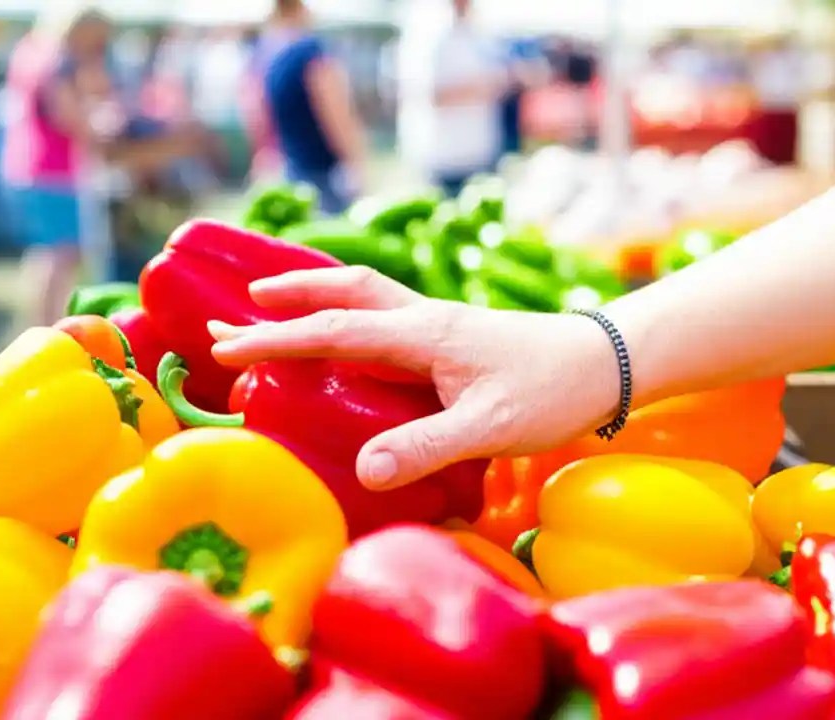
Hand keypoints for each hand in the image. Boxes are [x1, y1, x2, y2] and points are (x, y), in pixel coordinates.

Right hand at [209, 268, 621, 490]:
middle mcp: (423, 318)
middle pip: (342, 292)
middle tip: (233, 315)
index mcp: (423, 333)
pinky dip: (348, 315)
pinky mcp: (451, 338)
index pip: (334, 330)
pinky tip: (346, 340)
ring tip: (273, 306)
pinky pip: (384, 315)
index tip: (227, 350)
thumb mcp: (491, 427)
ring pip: (363, 295)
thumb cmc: (553, 390)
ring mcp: (438, 324)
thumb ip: (426, 446)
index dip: (277, 340)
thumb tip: (363, 470)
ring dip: (315, 296)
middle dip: (286, 300)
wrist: (607, 364)